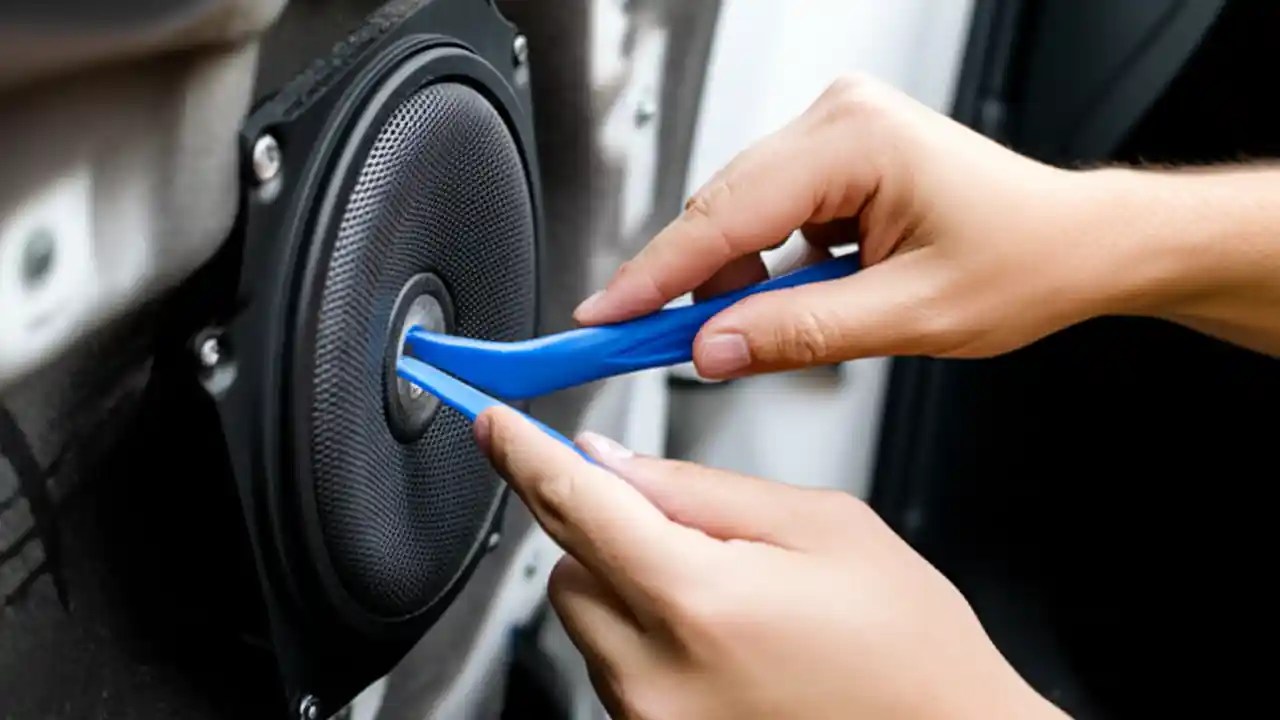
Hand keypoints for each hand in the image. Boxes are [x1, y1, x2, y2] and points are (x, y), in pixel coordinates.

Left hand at [476, 406, 1064, 718]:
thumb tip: (615, 462)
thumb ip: (702, 489)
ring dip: (629, 583)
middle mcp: (658, 676)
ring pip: (587, 618)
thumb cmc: (908, 652)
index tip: (492, 423)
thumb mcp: (822, 527)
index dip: (523, 452)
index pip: (573, 505)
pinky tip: (725, 638)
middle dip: (606, 527)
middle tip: (686, 523)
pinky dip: (647, 635)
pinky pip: (616, 668)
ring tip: (732, 596)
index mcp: (699, 601)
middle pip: (568, 566)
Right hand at [571, 73, 1223, 375]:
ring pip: (737, 212)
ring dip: (721, 279)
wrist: (1078, 244)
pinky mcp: (835, 159)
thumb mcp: (907, 317)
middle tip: (636, 342)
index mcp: (855, 141)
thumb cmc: (1026, 261)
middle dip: (680, 283)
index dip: (655, 276)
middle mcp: (837, 120)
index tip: (606, 317)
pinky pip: (766, 213)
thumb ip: (797, 333)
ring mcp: (834, 133)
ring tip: (726, 335)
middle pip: (720, 208)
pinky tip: (760, 303)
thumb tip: (711, 348)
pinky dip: (752, 265)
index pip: (726, 216)